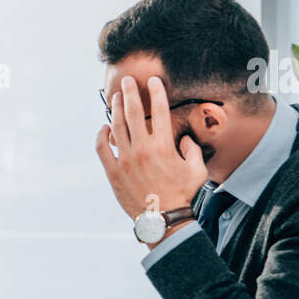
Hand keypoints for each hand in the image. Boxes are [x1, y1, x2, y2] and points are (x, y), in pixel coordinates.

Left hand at [94, 75, 207, 223]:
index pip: (160, 111)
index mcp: (164, 146)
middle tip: (127, 81)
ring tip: (116, 98)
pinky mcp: (113, 171)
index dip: (157, 92)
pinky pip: (102, 147)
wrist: (162, 219)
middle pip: (134, 112)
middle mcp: (143, 149)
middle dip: (130, 92)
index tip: (154, 80)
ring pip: (117, 126)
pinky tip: (105, 126)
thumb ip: (192, 150)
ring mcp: (125, 160)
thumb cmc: (181, 195)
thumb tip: (183, 139)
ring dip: (115, 109)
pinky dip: (102, 134)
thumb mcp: (197, 170)